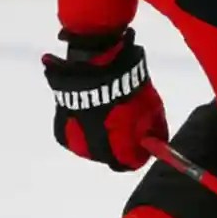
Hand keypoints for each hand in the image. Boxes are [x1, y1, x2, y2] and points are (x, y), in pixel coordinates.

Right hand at [42, 28, 166, 170]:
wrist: (97, 55)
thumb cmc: (128, 80)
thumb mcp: (151, 105)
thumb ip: (154, 128)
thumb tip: (155, 142)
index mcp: (117, 139)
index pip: (128, 162)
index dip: (136, 158)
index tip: (141, 152)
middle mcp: (93, 140)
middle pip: (106, 158)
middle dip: (117, 151)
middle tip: (125, 140)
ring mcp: (74, 128)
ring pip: (85, 148)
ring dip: (96, 143)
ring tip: (106, 128)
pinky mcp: (61, 116)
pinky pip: (68, 133)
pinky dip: (78, 132)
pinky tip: (87, 124)